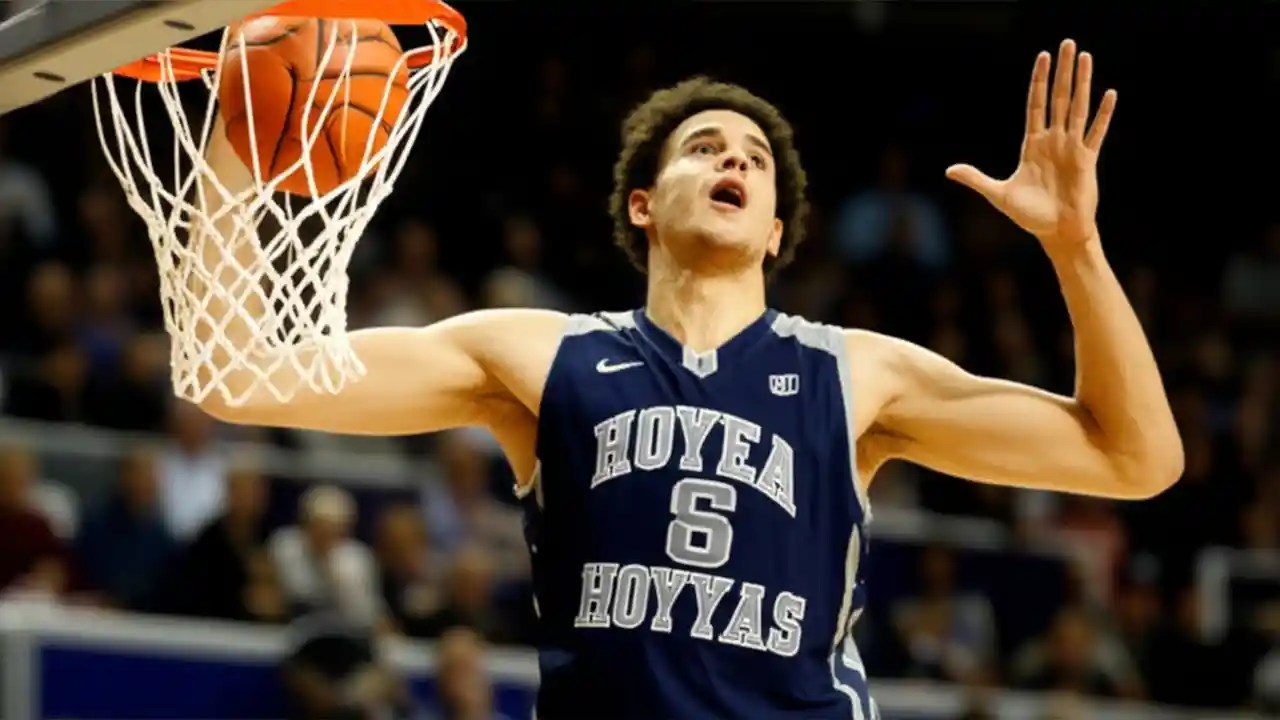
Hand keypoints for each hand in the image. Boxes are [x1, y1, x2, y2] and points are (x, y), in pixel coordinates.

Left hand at [946, 39, 1116, 251]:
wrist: (1057, 233)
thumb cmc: (1030, 215)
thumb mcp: (998, 194)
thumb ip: (976, 179)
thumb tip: (949, 171)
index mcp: (1033, 144)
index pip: (1035, 104)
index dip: (1038, 80)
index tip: (1043, 57)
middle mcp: (1054, 141)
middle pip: (1058, 97)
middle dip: (1063, 71)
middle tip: (1068, 43)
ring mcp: (1072, 148)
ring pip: (1077, 107)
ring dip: (1082, 82)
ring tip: (1086, 57)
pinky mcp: (1087, 160)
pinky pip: (1096, 132)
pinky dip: (1103, 114)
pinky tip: (1108, 93)